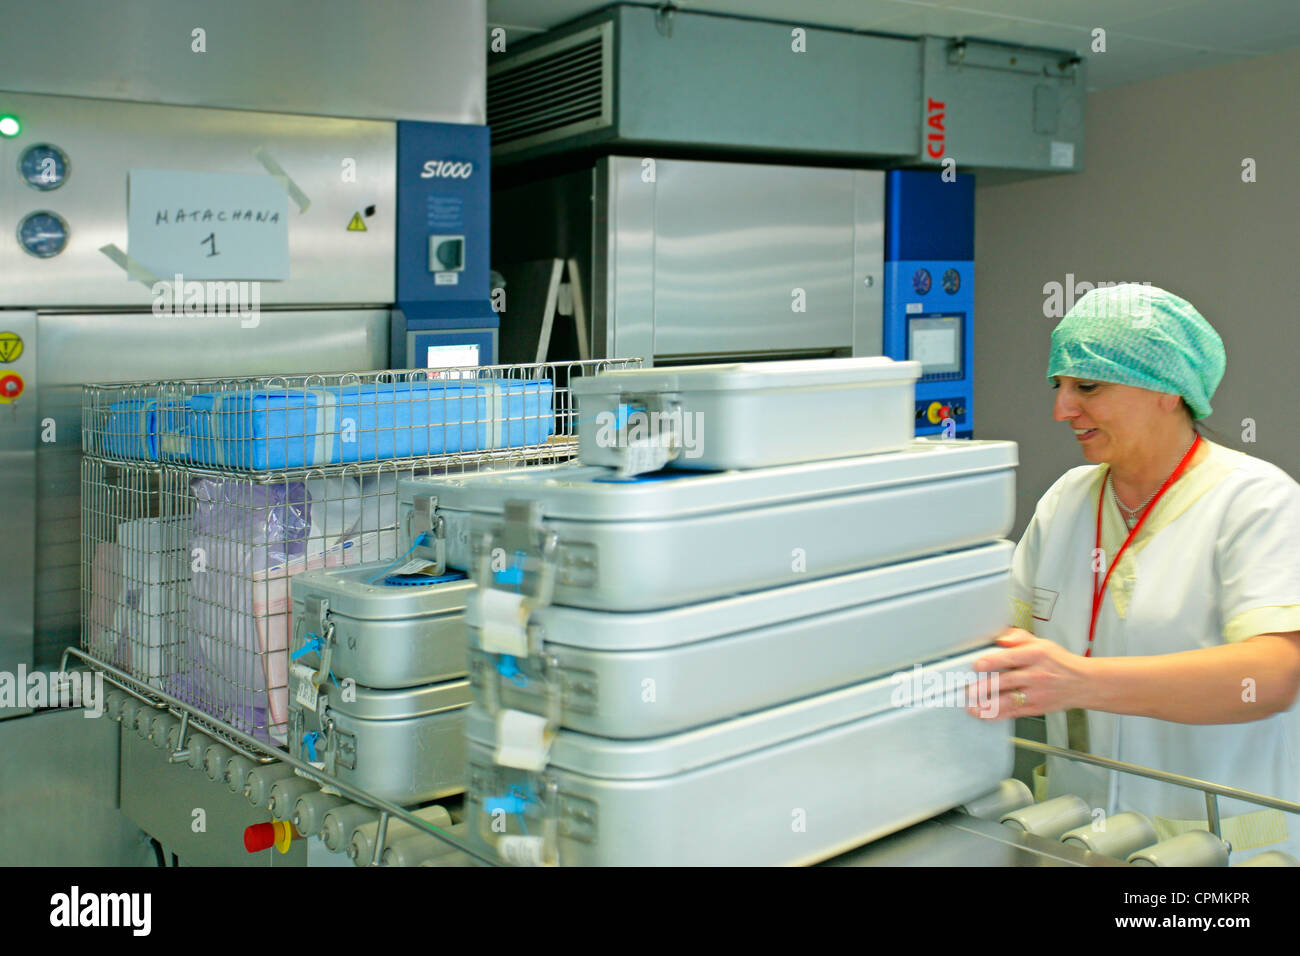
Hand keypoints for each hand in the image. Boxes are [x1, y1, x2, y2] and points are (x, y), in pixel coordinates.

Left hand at [966, 628, 1093, 720]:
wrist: (1083, 683)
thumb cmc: (1059, 662)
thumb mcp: (1041, 643)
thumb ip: (1018, 637)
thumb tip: (1001, 638)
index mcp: (1036, 655)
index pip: (1011, 658)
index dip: (992, 661)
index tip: (977, 665)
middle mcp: (1036, 675)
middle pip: (1006, 681)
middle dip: (985, 687)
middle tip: (968, 690)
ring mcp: (1036, 693)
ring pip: (1009, 700)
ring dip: (988, 705)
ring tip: (972, 706)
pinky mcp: (1036, 707)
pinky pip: (1014, 712)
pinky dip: (998, 715)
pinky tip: (984, 714)